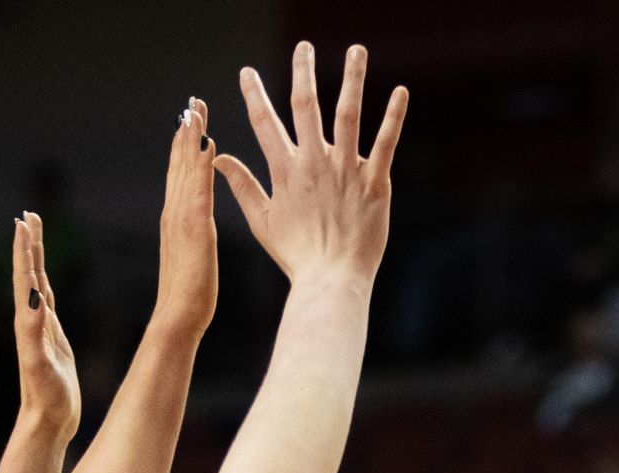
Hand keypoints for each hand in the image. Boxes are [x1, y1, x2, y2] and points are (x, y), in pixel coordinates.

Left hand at [12, 212, 80, 440]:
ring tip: (35, 233)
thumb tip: (34, 301)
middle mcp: (30, 321)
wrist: (48, 421)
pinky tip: (44, 278)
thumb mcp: (40, 365)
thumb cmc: (46, 398)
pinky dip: (45, 283)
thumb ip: (36, 334)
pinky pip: (47, 302)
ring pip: (36, 283)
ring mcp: (40, 329)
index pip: (24, 278)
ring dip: (35, 258)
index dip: (24, 249)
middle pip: (28, 273)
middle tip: (29, 214)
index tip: (24, 221)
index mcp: (27, 323)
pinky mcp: (51, 339)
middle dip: (28, 243)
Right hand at [155, 97, 217, 336]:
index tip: (191, 120)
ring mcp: (181, 219)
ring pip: (185, 169)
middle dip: (186, 132)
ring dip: (191, 138)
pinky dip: (199, 165)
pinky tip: (206, 144)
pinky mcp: (193, 229)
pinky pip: (197, 189)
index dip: (184, 146)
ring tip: (195, 110)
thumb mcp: (193, 258)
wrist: (177, 319)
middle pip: (179, 164)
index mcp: (177, 220)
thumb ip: (193, 237)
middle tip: (193, 102)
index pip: (181, 175)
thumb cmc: (189, 299)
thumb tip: (197, 227)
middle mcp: (174, 213)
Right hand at [215, 41, 407, 284]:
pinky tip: (401, 90)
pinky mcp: (374, 182)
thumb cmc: (297, 256)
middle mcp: (315, 164)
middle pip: (306, 107)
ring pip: (348, 115)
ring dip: (352, 79)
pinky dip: (393, 116)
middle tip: (304, 46)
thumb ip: (242, 186)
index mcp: (286, 172)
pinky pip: (385, 143)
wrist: (331, 280)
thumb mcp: (262, 222)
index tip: (246, 72)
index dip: (254, 95)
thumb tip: (217, 161)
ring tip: (356, 49)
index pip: (265, 125)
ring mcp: (345, 171)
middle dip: (303, 72)